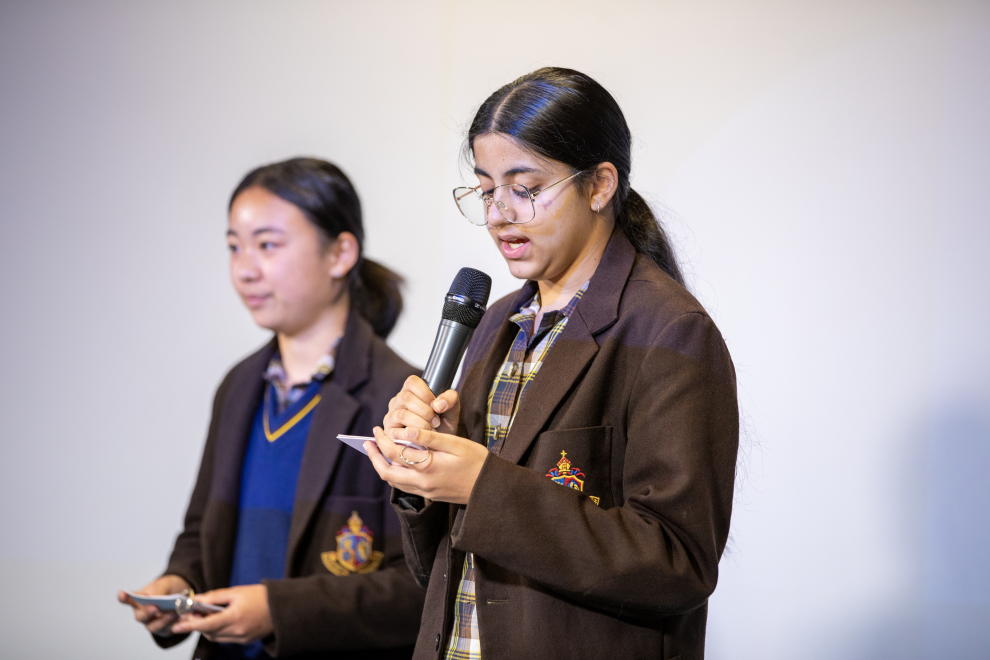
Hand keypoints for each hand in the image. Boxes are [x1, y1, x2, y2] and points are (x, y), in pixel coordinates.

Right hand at [117, 574, 190, 636]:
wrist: (183, 594)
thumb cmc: (168, 588)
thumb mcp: (165, 584)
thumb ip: (159, 591)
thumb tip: (156, 599)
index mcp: (140, 600)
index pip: (128, 599)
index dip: (124, 597)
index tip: (122, 593)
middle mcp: (143, 613)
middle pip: (140, 617)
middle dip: (147, 613)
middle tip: (155, 608)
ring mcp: (153, 623)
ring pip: (153, 627)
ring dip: (162, 621)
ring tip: (172, 614)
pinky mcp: (164, 630)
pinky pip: (168, 630)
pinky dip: (175, 625)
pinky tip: (182, 618)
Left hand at [170, 584, 272, 643]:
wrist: (283, 608)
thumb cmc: (262, 596)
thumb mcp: (238, 591)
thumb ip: (216, 596)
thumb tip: (198, 599)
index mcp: (235, 617)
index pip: (206, 625)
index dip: (190, 625)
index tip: (178, 625)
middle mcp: (237, 631)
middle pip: (209, 633)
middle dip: (198, 625)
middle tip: (192, 614)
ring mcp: (242, 638)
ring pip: (216, 637)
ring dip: (208, 629)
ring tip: (206, 616)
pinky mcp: (246, 640)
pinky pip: (226, 639)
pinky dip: (219, 631)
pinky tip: (219, 620)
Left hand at [365, 425, 487, 504]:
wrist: (490, 488)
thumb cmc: (477, 461)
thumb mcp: (455, 444)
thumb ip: (429, 438)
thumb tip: (406, 430)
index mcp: (427, 467)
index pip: (394, 454)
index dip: (382, 440)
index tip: (377, 429)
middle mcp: (422, 483)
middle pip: (387, 473)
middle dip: (374, 457)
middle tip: (368, 442)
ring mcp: (425, 492)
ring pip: (394, 482)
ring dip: (382, 466)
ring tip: (377, 452)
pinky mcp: (430, 495)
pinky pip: (404, 486)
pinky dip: (395, 474)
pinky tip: (396, 463)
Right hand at [385, 375, 460, 436]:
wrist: (439, 445)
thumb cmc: (443, 424)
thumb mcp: (452, 409)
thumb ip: (450, 399)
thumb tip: (438, 404)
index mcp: (410, 391)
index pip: (412, 382)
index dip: (425, 393)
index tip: (435, 405)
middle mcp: (397, 401)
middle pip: (406, 398)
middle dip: (425, 411)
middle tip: (436, 421)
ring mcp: (391, 416)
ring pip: (402, 414)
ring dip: (420, 423)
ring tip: (431, 430)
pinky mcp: (389, 432)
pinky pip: (397, 432)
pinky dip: (413, 436)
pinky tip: (422, 439)